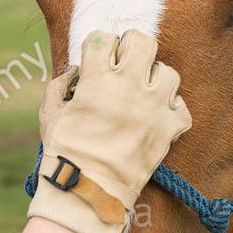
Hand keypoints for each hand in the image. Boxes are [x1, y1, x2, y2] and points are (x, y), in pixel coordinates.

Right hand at [27, 30, 190, 232]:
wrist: (89, 194)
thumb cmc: (65, 154)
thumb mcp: (49, 114)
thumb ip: (60, 85)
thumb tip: (76, 73)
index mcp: (96, 80)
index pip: (104, 38)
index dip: (100, 46)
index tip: (98, 59)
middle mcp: (128, 87)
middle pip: (143, 41)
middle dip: (133, 48)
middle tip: (126, 63)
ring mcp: (153, 107)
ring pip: (169, 72)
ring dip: (156, 79)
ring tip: (145, 92)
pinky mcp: (168, 130)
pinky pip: (182, 108)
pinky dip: (173, 110)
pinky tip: (158, 115)